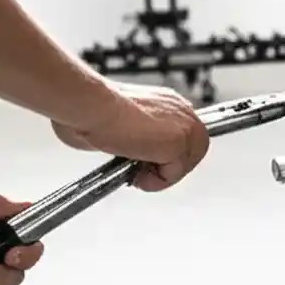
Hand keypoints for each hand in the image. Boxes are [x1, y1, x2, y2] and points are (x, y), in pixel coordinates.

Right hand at [52, 82, 208, 191]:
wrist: (93, 107)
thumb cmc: (97, 112)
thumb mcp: (124, 123)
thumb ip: (141, 135)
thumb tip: (136, 152)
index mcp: (170, 103)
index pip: (183, 140)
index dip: (163, 158)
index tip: (140, 162)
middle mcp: (183, 111)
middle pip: (190, 155)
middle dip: (165, 168)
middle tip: (136, 169)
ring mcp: (185, 126)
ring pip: (183, 166)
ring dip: (157, 176)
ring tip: (132, 167)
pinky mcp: (180, 143)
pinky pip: (172, 176)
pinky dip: (152, 181)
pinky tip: (133, 167)